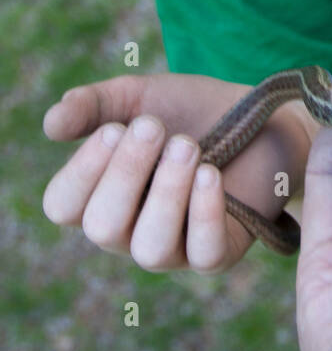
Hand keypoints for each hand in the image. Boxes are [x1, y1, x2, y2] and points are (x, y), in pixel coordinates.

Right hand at [42, 73, 309, 271]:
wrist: (262, 115)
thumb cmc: (193, 111)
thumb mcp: (141, 96)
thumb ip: (94, 105)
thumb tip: (51, 124)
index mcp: (101, 194)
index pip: (63, 205)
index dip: (82, 171)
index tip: (114, 128)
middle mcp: (129, 230)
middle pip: (102, 227)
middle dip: (126, 172)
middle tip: (155, 127)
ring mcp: (173, 248)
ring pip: (150, 247)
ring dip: (167, 192)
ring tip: (188, 146)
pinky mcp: (217, 254)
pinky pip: (203, 253)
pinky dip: (204, 213)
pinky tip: (211, 175)